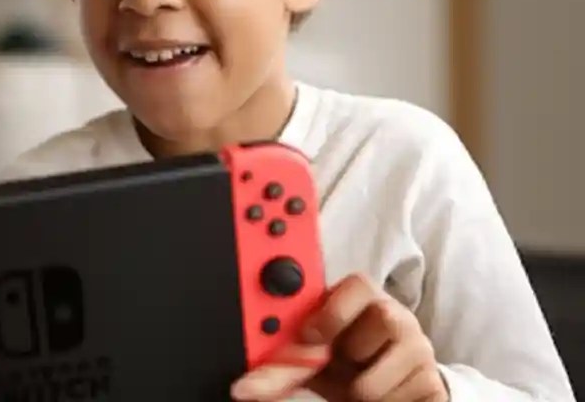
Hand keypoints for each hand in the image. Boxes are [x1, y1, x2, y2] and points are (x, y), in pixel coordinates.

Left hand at [231, 274, 448, 400]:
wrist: (389, 392)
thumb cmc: (346, 363)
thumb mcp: (314, 357)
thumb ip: (282, 363)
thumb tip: (244, 386)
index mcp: (362, 299)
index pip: (359, 284)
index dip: (334, 310)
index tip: (310, 334)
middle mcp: (397, 315)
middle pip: (381, 321)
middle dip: (350, 354)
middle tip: (343, 363)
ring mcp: (421, 348)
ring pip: (375, 379)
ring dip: (358, 391)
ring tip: (358, 383)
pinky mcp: (432, 383)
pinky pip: (396, 401)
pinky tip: (380, 395)